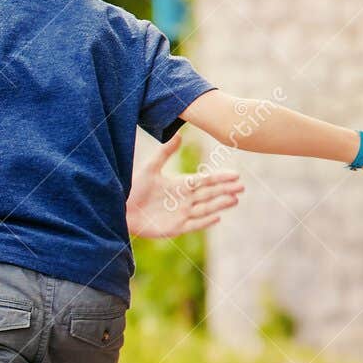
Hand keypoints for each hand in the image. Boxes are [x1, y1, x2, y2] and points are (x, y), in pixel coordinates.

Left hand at [125, 134, 245, 237]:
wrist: (120, 208)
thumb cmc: (133, 188)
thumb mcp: (150, 168)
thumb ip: (165, 153)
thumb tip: (179, 135)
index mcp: (180, 184)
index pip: (205, 180)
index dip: (220, 178)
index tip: (235, 174)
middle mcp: (184, 199)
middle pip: (209, 194)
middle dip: (225, 190)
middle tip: (242, 186)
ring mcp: (181, 214)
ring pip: (205, 208)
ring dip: (220, 204)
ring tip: (235, 200)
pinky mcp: (175, 227)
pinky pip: (194, 224)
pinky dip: (205, 221)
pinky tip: (217, 216)